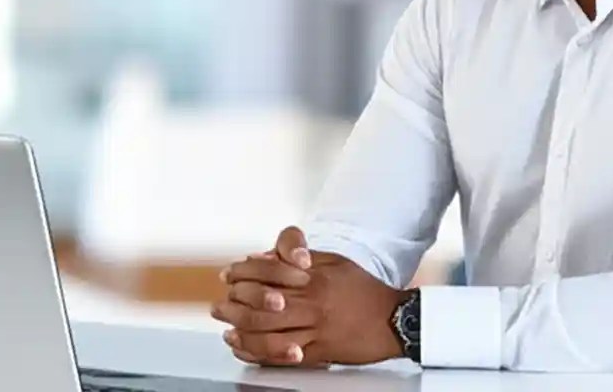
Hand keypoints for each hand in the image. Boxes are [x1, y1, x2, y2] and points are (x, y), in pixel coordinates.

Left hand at [211, 226, 407, 367]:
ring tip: (227, 331)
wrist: (394, 319)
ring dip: (242, 332)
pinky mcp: (319, 352)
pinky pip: (282, 355)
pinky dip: (259, 353)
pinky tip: (246, 349)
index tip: (228, 275)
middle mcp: (311, 303)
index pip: (266, 272)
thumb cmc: (364, 289)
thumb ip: (302, 257)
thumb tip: (267, 256)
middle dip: (233, 305)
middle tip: (218, 307)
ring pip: (268, 333)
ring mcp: (315, 330)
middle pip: (260, 305)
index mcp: (313, 278)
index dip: (241, 273)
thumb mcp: (335, 262)